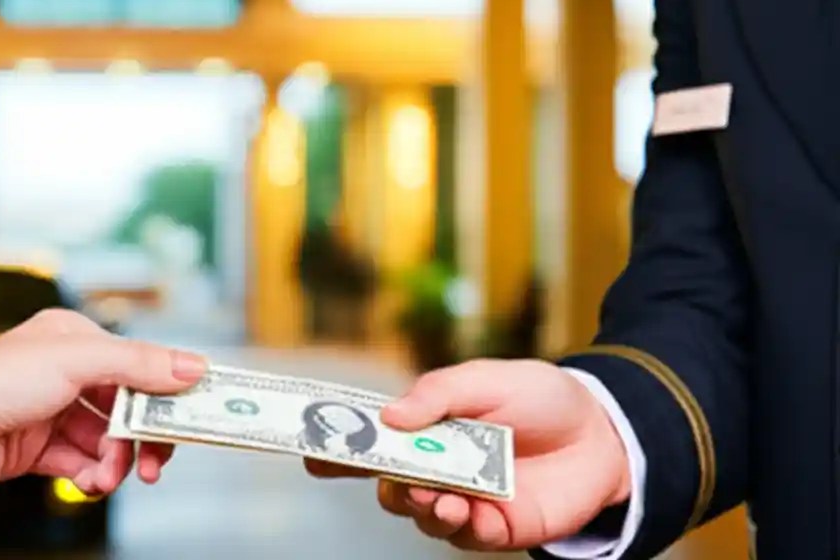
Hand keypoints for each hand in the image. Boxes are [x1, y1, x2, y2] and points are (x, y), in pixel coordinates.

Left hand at [0, 309, 206, 496]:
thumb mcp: (77, 361)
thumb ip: (139, 364)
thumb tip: (192, 366)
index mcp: (73, 337)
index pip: (139, 363)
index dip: (170, 390)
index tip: (201, 413)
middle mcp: (64, 372)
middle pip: (129, 407)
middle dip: (144, 436)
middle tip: (156, 461)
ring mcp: (52, 411)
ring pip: (108, 440)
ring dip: (115, 462)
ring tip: (107, 475)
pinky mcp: (38, 447)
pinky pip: (83, 464)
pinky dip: (91, 475)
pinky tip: (87, 482)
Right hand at [305, 359, 630, 552]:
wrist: (606, 433)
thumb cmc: (541, 397)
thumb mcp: (486, 379)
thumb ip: (438, 394)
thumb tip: (389, 416)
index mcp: (426, 428)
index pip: (372, 440)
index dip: (337, 446)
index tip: (309, 449)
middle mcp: (437, 468)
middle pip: (388, 485)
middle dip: (384, 484)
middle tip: (397, 478)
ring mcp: (465, 500)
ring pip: (421, 515)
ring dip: (422, 507)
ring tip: (439, 497)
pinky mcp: (497, 528)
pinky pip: (465, 537)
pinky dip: (460, 526)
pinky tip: (469, 511)